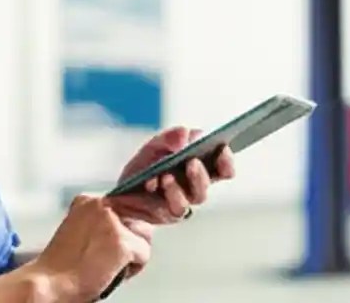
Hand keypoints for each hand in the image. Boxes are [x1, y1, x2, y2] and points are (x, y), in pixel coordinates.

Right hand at [26, 194, 151, 301]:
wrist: (49, 285)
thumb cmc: (62, 267)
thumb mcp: (79, 230)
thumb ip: (101, 222)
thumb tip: (127, 226)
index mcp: (88, 200)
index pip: (125, 206)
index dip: (123, 229)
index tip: (113, 244)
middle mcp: (101, 204)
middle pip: (138, 218)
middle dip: (131, 240)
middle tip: (108, 259)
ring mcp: (112, 222)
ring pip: (144, 235)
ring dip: (132, 253)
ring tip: (108, 266)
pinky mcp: (122, 241)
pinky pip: (144, 254)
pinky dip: (132, 269)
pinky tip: (110, 273)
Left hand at [114, 126, 235, 224]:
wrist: (123, 193)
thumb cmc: (145, 167)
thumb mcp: (154, 146)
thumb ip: (170, 137)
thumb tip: (184, 135)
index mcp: (199, 167)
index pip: (222, 166)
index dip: (226, 159)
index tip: (222, 147)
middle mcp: (195, 186)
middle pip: (209, 182)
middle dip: (202, 172)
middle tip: (192, 161)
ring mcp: (185, 201)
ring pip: (196, 196)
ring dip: (182, 184)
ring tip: (167, 175)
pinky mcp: (172, 214)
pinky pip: (177, 207)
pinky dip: (166, 193)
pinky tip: (152, 183)